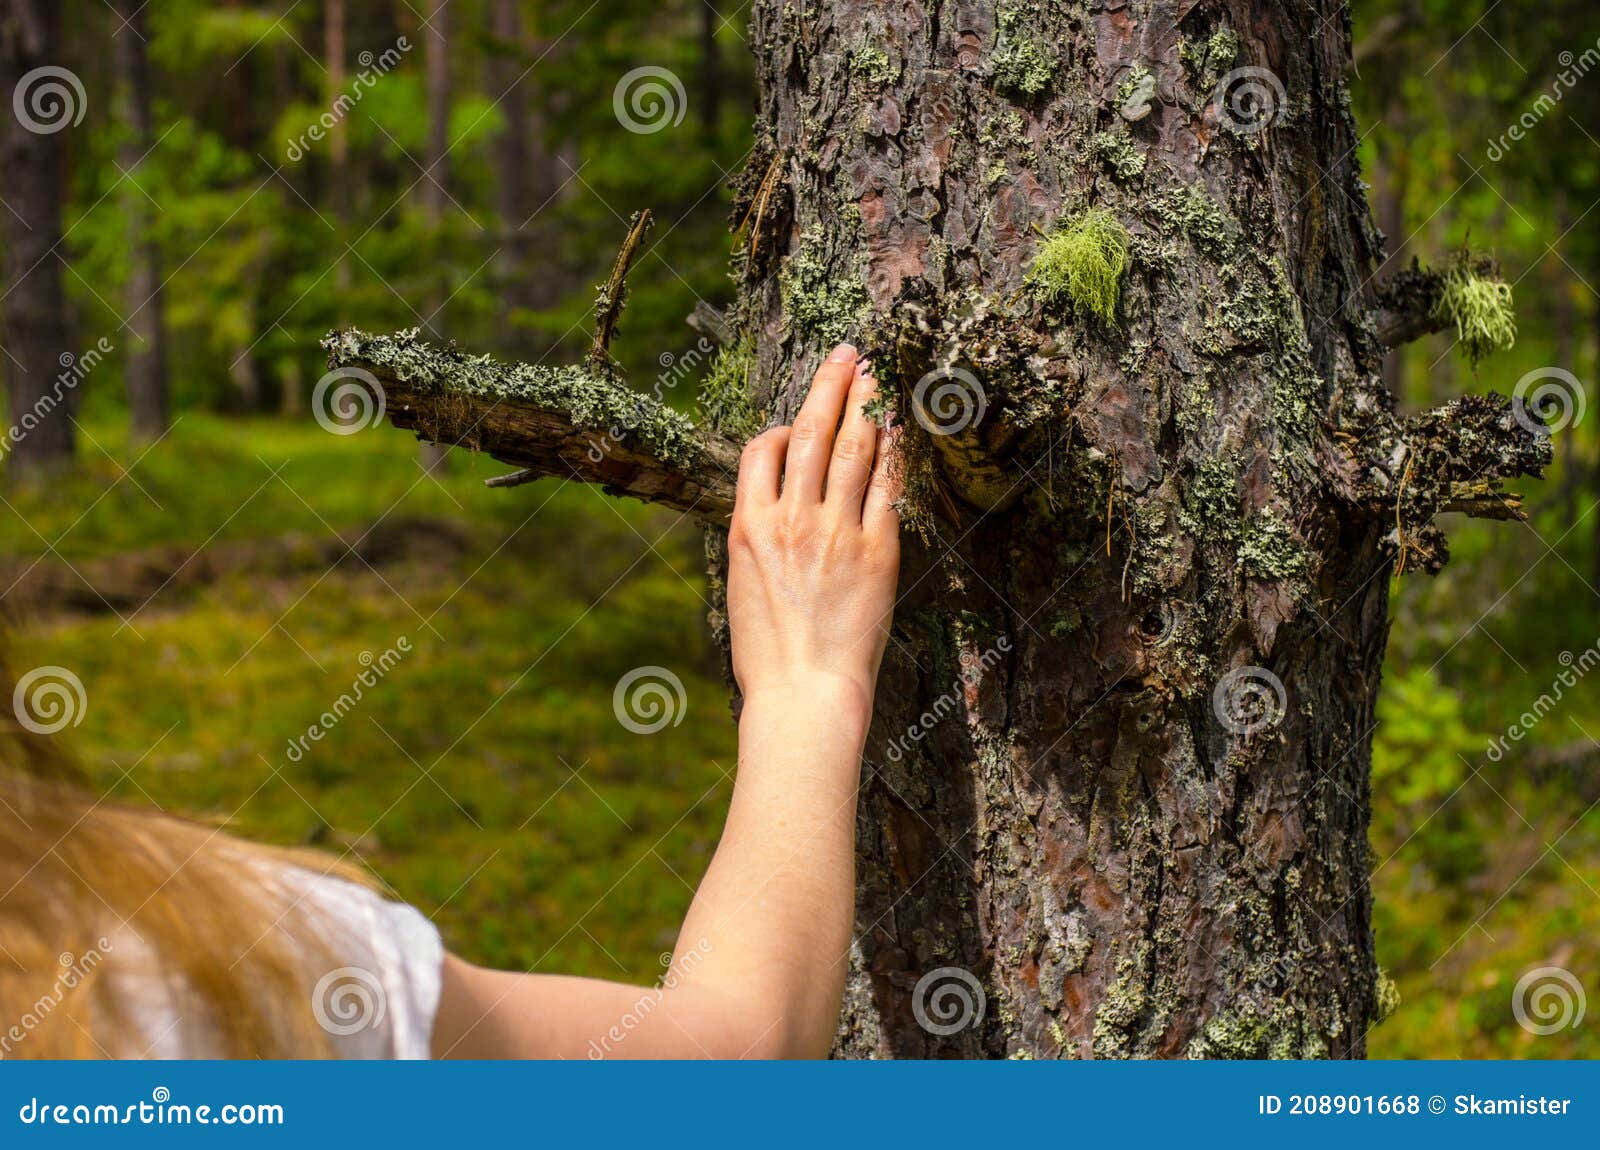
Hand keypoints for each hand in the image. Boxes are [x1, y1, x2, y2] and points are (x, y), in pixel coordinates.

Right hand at [726, 344, 900, 717]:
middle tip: (848, 353)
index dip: (780, 429)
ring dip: (865, 404)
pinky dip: (895, 454)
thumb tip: (774, 513)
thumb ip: (759, 540)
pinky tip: (902, 430)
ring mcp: (836, 531)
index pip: (761, 450)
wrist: (805, 693)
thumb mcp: (743, 587)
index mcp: (748, 526)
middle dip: (830, 385)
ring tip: (875, 373)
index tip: (796, 425)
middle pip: (810, 432)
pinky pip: (889, 488)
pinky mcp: (877, 551)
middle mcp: (790, 519)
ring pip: (851, 449)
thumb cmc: (769, 656)